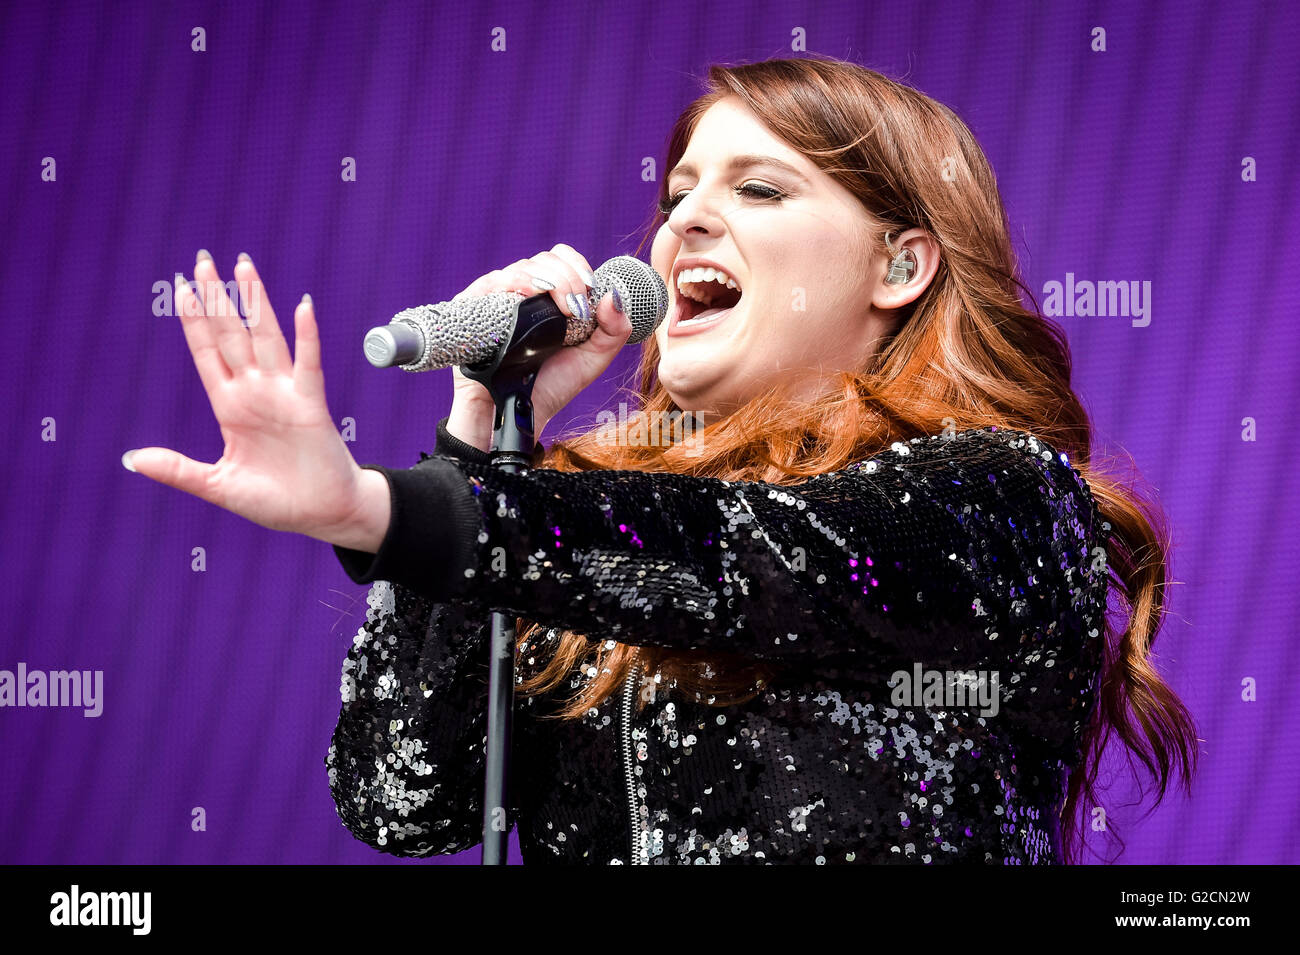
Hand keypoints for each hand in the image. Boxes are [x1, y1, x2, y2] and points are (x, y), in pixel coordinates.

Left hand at [123, 253, 389, 550]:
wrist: (323, 514)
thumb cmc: (276, 502)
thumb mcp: (218, 487)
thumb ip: (177, 470)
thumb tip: (131, 459)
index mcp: (230, 408)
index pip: (207, 353)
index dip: (194, 320)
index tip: (181, 287)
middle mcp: (255, 392)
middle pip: (231, 334)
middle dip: (217, 298)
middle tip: (203, 260)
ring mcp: (284, 394)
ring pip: (266, 338)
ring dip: (255, 303)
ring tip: (243, 268)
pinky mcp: (312, 404)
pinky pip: (308, 363)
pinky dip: (307, 336)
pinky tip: (302, 307)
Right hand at [445, 243, 632, 450]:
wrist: (516, 414)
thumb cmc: (550, 387)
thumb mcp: (591, 361)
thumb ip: (613, 331)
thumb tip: (614, 296)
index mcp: (550, 298)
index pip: (562, 260)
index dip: (577, 266)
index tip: (589, 287)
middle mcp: (524, 293)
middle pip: (545, 260)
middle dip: (567, 277)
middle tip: (576, 308)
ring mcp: (498, 298)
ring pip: (523, 267)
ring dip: (549, 280)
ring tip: (563, 308)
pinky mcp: (474, 306)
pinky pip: (493, 281)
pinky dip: (515, 281)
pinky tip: (528, 294)